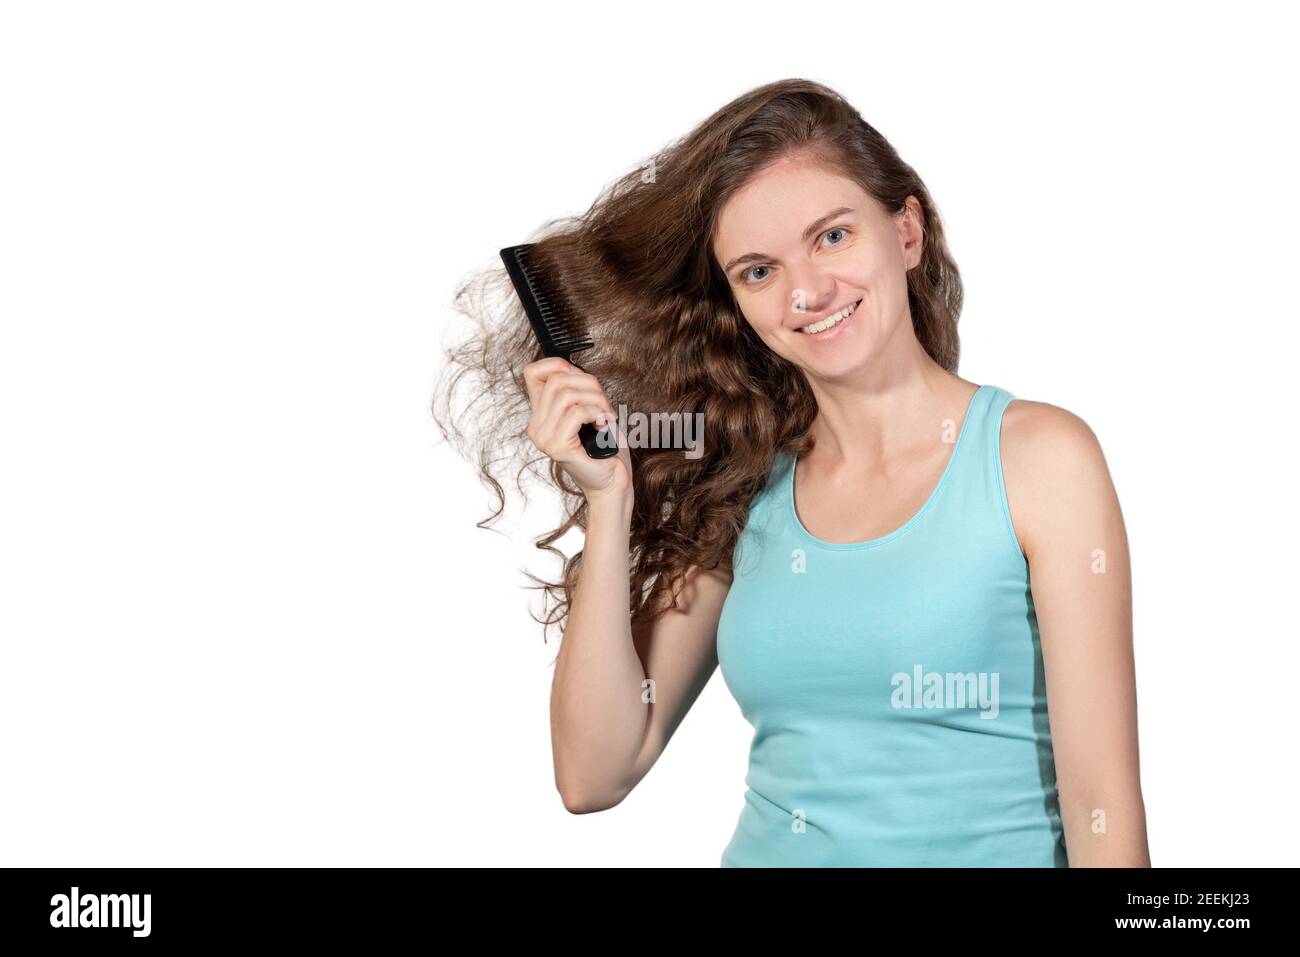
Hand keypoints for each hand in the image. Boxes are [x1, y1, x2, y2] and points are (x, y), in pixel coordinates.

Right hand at [522, 357, 632, 504]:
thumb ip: (577, 391)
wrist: (612, 483)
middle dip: (589, 384)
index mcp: (541, 416)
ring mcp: (545, 438)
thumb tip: (572, 368)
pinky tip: (603, 425)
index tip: (581, 377)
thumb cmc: (605, 450)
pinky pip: (576, 413)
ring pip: (566, 395)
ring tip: (607, 415)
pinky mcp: (558, 447)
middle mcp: (537, 427)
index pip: (532, 372)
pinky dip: (597, 413)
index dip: (557, 364)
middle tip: (604, 403)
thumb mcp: (590, 411)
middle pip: (556, 380)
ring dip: (596, 400)